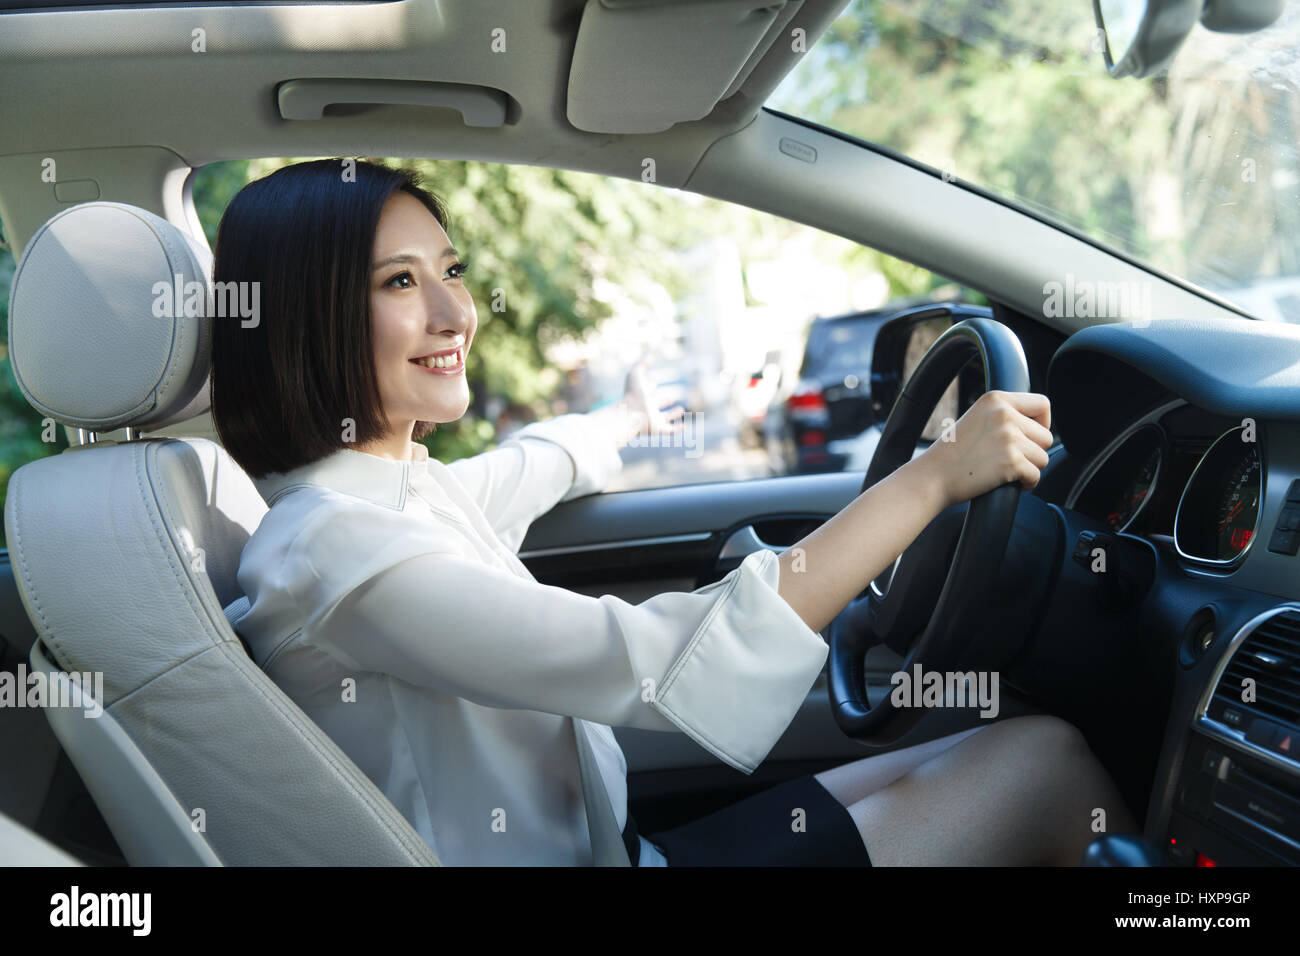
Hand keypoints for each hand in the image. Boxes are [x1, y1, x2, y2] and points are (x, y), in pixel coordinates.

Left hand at [612, 358, 687, 445]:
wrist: (630, 414)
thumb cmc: (632, 394)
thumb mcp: (636, 374)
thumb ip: (642, 363)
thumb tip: (650, 354)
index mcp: (640, 396)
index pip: (646, 391)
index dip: (649, 386)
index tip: (653, 382)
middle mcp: (647, 408)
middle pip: (655, 405)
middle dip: (663, 401)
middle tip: (670, 397)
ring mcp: (653, 420)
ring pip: (664, 418)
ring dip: (672, 414)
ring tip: (681, 409)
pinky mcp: (658, 429)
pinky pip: (670, 431)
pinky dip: (678, 429)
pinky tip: (684, 425)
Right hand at [915, 390, 1052, 509]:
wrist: (932, 476)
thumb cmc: (952, 453)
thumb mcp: (977, 419)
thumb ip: (1005, 415)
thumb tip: (1039, 424)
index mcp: (996, 399)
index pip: (1042, 404)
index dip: (1043, 423)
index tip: (1030, 436)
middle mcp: (1004, 415)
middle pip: (1046, 436)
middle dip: (1033, 452)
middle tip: (1009, 459)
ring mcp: (1009, 438)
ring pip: (1043, 458)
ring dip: (1028, 468)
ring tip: (1004, 470)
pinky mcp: (1012, 462)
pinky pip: (1035, 476)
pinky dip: (1025, 484)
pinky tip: (1006, 482)